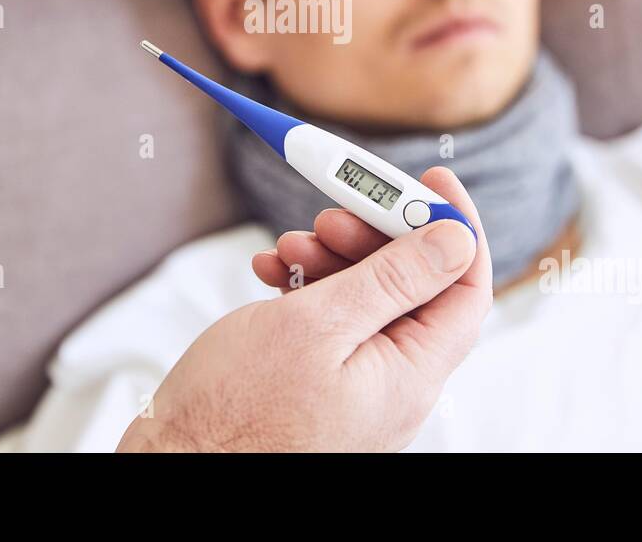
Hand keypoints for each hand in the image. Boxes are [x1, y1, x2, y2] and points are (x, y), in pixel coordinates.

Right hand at [116, 167, 491, 451]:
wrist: (176, 463)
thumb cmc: (237, 411)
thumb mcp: (318, 326)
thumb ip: (393, 280)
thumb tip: (456, 240)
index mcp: (410, 375)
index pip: (465, 288)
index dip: (455, 227)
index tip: (432, 178)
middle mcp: (394, 384)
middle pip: (414, 287)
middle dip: (375, 237)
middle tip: (332, 213)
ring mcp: (359, 385)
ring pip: (368, 299)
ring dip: (333, 258)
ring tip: (287, 244)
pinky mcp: (323, 382)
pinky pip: (333, 321)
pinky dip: (306, 287)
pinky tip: (271, 271)